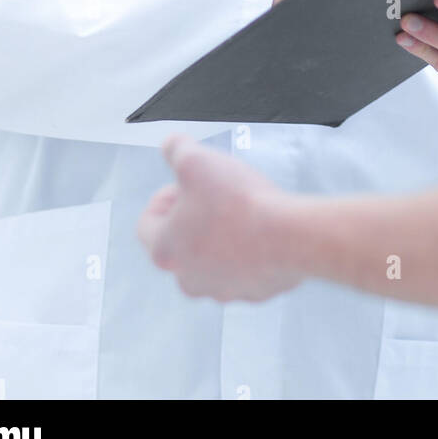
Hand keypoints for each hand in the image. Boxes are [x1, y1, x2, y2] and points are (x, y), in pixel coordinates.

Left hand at [137, 136, 297, 302]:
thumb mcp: (196, 160)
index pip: (148, 222)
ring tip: (240, 211)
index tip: (189, 184)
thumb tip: (171, 145)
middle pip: (180, 242)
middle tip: (216, 196)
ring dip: (220, 236)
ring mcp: (221, 290)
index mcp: (164, 252)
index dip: (166, 195)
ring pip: (211, 258)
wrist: (289, 235)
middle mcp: (187, 279)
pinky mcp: (252, 293)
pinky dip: (247, 251)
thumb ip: (175, 149)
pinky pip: (242, 269)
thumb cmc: (238, 202)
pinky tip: (261, 229)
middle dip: (194, 217)